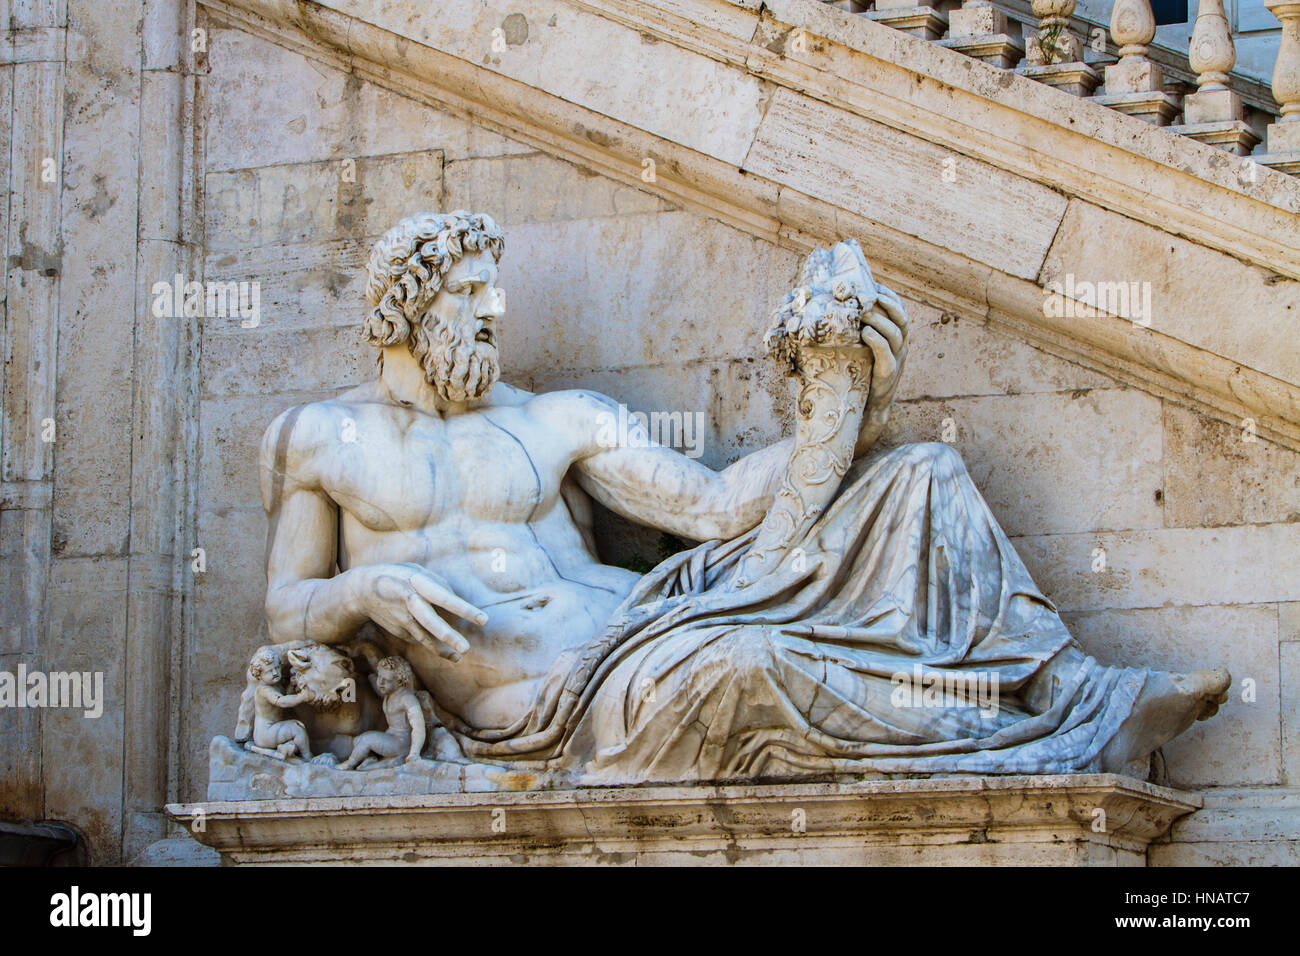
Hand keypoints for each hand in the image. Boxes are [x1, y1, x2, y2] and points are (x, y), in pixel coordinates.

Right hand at [348, 563, 486, 661]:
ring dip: (442, 649)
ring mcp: (401, 618)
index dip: (463, 609)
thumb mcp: (416, 571)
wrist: (362, 590)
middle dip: (447, 635)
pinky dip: (433, 646)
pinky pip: (419, 639)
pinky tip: (447, 652)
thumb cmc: (398, 576)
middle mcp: (409, 602)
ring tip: (459, 657)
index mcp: (416, 583)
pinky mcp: (398, 630)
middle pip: (429, 621)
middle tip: (466, 649)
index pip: (443, 597)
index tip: (483, 620)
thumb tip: (455, 599)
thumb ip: (437, 584)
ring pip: (424, 637)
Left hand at [854, 286, 907, 455]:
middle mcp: (901, 346)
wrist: (866, 407)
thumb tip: (832, 309)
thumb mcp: (861, 348)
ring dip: (880, 319)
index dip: (888, 295)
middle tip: (867, 294)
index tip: (872, 283)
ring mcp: (898, 359)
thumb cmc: (859, 374)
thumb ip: (856, 331)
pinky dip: (877, 340)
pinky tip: (865, 332)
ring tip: (863, 312)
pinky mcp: (889, 374)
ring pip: (896, 332)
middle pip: (901, 317)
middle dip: (886, 302)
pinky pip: (887, 353)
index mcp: (896, 337)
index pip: (899, 309)